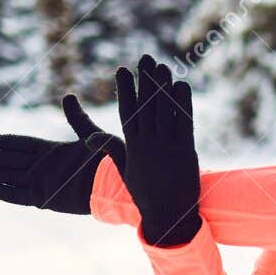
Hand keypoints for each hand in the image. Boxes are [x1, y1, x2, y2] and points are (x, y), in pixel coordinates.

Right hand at [0, 93, 126, 214]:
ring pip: (13, 178)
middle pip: (15, 162)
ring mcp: (44, 184)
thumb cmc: (109, 160)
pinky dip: (2, 192)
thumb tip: (69, 96)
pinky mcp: (44, 199)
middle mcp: (46, 168)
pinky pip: (18, 196)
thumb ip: (77, 119)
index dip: (8, 142)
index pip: (25, 145)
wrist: (116, 185)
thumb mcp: (92, 135)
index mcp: (56, 152)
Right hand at [114, 54, 201, 246]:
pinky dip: (184, 104)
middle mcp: (148, 145)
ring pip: (165, 111)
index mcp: (132, 148)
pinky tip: (182, 85)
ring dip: (164, 86)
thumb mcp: (125, 171)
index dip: (125, 89)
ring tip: (162, 66)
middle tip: (145, 57)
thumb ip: (111, 150)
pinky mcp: (186, 153)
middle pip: (146, 106)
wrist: (169, 217)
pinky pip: (185, 123)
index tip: (122, 70)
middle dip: (145, 80)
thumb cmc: (146, 194)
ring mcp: (168, 148)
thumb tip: (89, 139)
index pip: (127, 112)